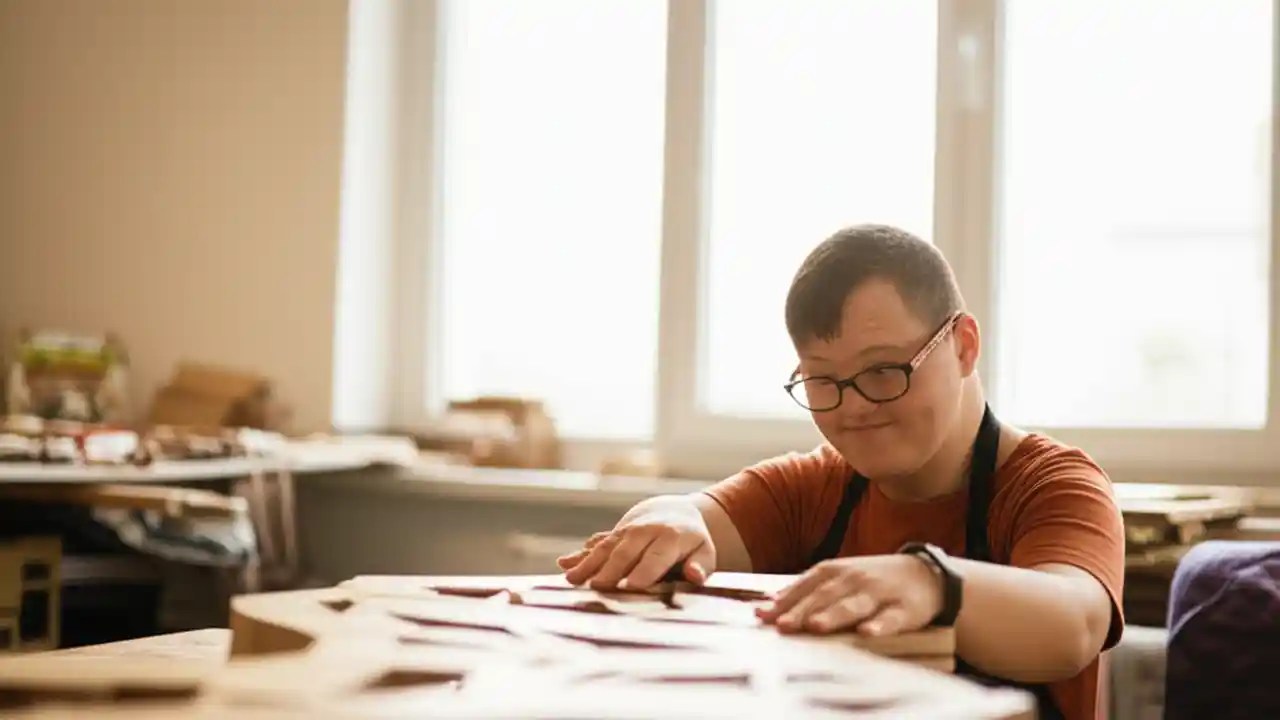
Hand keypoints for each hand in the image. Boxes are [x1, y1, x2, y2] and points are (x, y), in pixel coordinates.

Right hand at [556, 502, 715, 590]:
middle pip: (625, 553)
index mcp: (670, 538)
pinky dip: (580, 554)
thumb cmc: (692, 542)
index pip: (655, 558)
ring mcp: (626, 531)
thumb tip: (695, 576)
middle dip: (611, 570)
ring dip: (588, 563)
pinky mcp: (614, 534)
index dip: (643, 572)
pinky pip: (596, 543)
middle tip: (596, 589)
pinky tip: (563, 563)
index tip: (630, 588)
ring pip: (605, 548)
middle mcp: (645, 531)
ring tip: (572, 580)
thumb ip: (701, 566)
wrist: (674, 511)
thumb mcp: (705, 553)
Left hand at [755, 555, 943, 635]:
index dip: (785, 600)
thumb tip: (769, 602)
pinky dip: (879, 626)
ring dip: (834, 615)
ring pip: (855, 605)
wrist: (925, 574)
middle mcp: (856, 579)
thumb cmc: (872, 580)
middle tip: (782, 625)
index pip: (807, 585)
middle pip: (826, 595)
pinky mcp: (905, 609)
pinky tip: (867, 633)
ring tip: (816, 626)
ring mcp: (880, 593)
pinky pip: (891, 619)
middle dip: (803, 610)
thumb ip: (807, 589)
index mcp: (837, 571)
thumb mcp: (840, 578)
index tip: (763, 615)